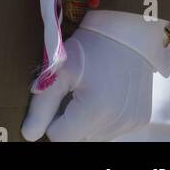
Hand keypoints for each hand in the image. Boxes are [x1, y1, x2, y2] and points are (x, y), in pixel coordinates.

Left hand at [21, 29, 152, 141]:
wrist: (128, 30)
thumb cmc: (90, 45)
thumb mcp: (60, 70)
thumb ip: (42, 105)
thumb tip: (28, 135)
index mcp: (94, 110)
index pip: (60, 137)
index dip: (53, 120)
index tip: (58, 96)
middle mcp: (116, 122)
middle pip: (78, 139)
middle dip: (70, 122)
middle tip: (73, 92)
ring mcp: (131, 122)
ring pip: (95, 137)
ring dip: (87, 123)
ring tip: (90, 92)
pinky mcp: (140, 119)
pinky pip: (113, 130)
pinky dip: (104, 119)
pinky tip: (105, 95)